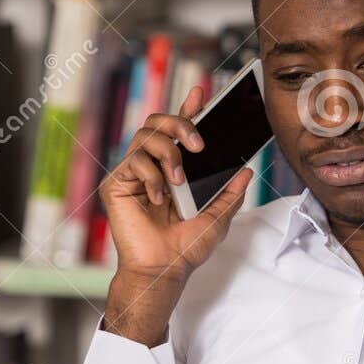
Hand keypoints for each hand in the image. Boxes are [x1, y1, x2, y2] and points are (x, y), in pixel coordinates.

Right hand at [98, 85, 253, 343]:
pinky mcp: (116, 185)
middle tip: (198, 144)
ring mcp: (133, 174)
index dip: (188, 109)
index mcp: (174, 168)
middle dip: (179, 122)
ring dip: (168, 154)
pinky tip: (159, 199)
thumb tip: (247, 169)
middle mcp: (152, 166)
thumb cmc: (186, 247)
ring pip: (145, 137)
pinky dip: (151, 177)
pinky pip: (133, 163)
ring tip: (179, 181)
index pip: (178, 131)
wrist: (164, 270)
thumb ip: (231, 192)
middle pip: (158, 122)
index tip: (201, 93)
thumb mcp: (218, 217)